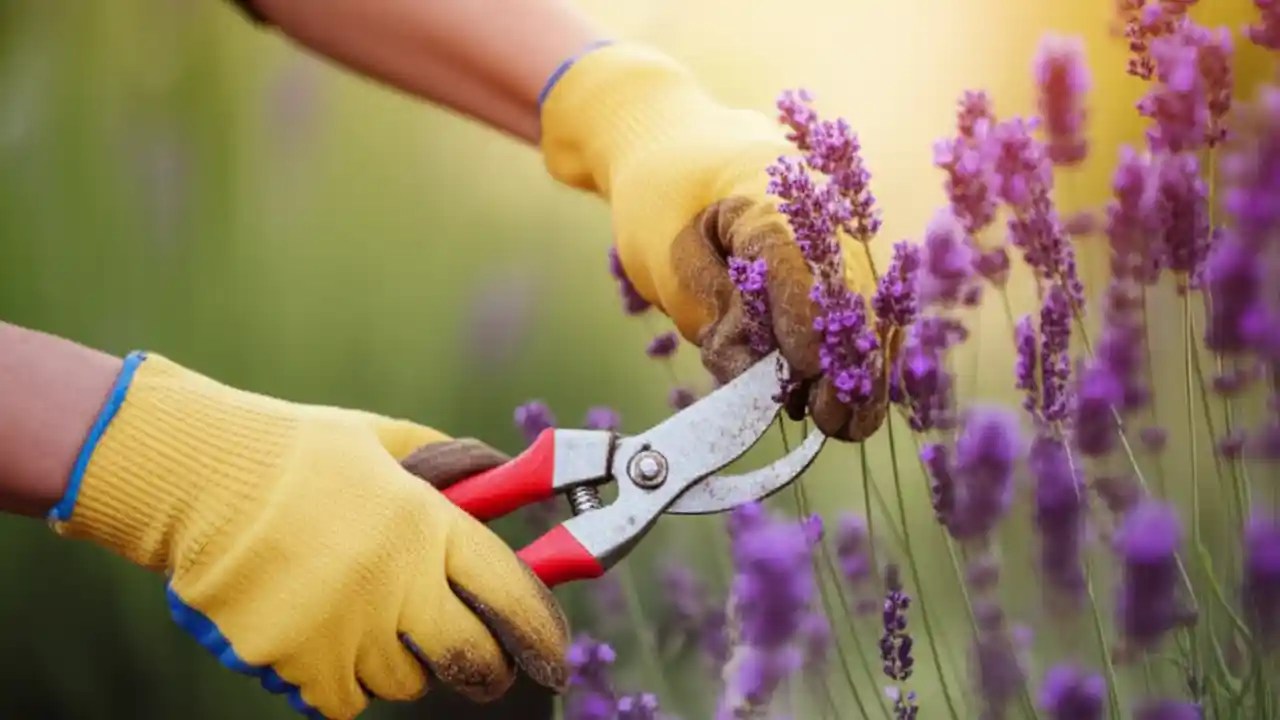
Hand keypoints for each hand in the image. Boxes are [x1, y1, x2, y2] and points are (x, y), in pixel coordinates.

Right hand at [49, 353, 568, 718]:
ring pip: (404, 681)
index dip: (541, 632)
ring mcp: (345, 629)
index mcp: (427, 525)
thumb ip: (449, 467)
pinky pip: (344, 698)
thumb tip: (502, 481)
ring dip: (399, 660)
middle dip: (483, 666)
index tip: (550, 654)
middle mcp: (396, 583)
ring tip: (366, 616)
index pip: (513, 595)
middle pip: (471, 660)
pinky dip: (340, 677)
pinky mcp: (296, 664)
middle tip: (476, 661)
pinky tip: (322, 633)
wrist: (198, 477)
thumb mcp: (385, 440)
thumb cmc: (295, 453)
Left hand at [539, 43, 885, 440]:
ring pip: (866, 301)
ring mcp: (835, 222)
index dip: (807, 323)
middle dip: (846, 363)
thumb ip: (711, 313)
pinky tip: (850, 393)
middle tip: (834, 421)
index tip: (805, 372)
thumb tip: (757, 369)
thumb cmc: (659, 197)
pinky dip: (854, 348)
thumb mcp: (664, 257)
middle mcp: (818, 204)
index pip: (800, 266)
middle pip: (850, 290)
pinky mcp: (837, 246)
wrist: (671, 141)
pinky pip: (860, 300)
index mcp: (769, 193)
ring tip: (844, 421)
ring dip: (857, 365)